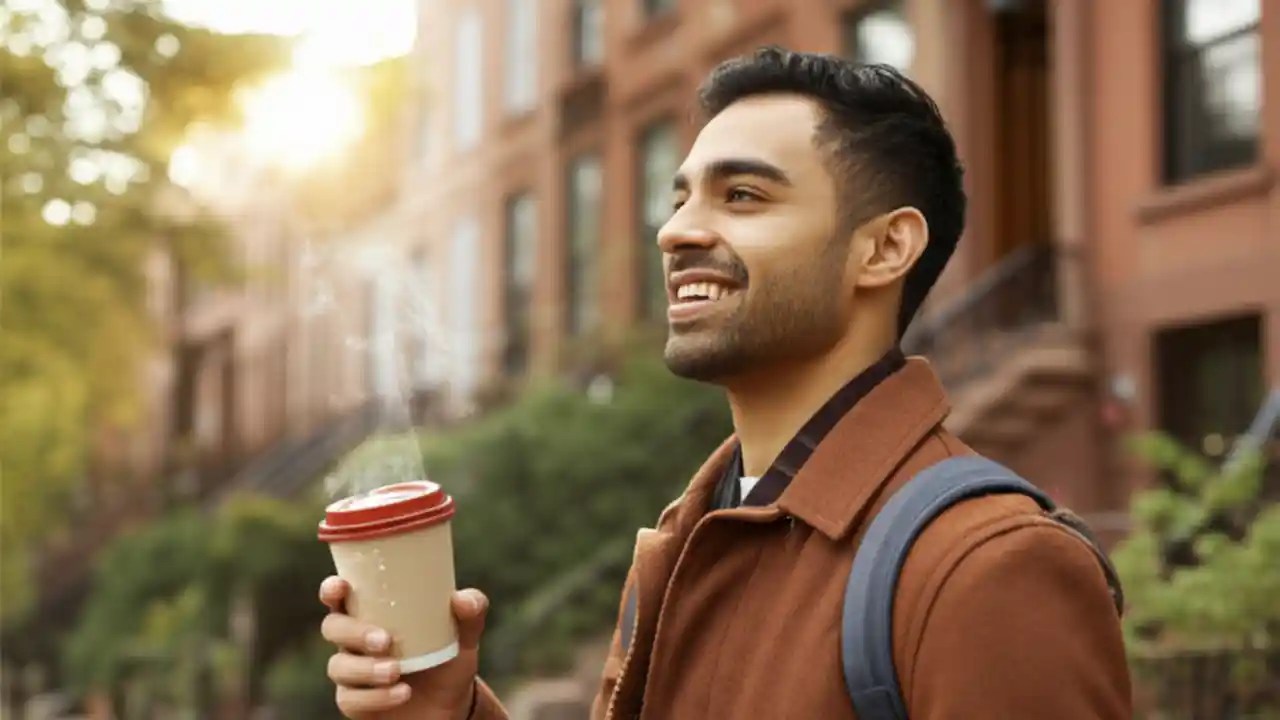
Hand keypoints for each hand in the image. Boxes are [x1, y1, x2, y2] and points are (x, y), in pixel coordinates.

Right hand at [320, 576, 488, 718]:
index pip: (340, 596)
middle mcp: (354, 640)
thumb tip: (462, 600)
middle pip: (333, 628)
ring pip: (338, 666)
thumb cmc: (447, 657)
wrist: (450, 704)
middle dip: (354, 632)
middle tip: (385, 640)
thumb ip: (471, 612)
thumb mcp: (464, 634)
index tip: (340, 587)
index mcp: (372, 612)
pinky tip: (402, 693)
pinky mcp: (355, 702)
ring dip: (365, 668)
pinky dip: (376, 697)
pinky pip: (351, 699)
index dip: (332, 589)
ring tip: (396, 671)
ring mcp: (351, 672)